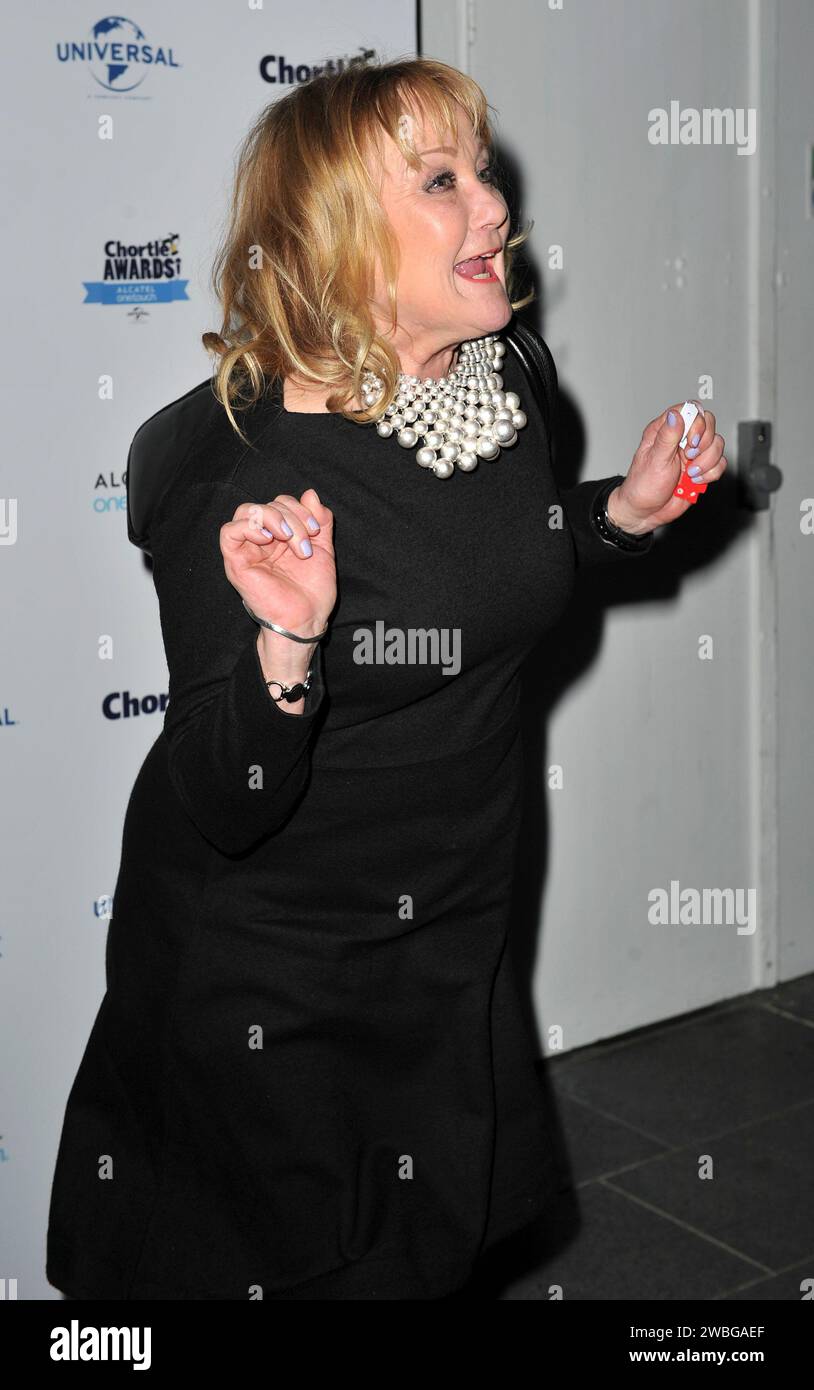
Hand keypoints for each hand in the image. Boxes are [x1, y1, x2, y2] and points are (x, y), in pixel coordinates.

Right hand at [220, 488, 336, 638]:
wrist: (306, 618)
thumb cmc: (312, 591)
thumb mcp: (323, 548)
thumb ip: (319, 521)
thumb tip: (310, 493)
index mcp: (280, 536)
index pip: (280, 503)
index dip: (299, 508)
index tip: (316, 530)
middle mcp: (262, 540)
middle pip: (266, 504)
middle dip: (291, 516)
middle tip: (305, 542)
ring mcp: (247, 549)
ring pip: (246, 511)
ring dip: (272, 517)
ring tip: (288, 537)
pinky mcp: (235, 562)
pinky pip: (229, 532)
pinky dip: (249, 527)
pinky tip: (268, 538)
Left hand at [606, 404, 727, 534]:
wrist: (646, 512)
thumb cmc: (643, 486)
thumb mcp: (654, 460)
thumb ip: (668, 437)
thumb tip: (675, 415)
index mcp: (665, 430)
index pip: (690, 410)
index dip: (696, 423)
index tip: (690, 442)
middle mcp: (681, 439)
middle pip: (709, 423)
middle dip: (704, 443)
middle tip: (689, 458)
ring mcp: (693, 453)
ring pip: (717, 444)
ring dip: (707, 462)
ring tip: (690, 474)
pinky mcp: (702, 468)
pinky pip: (720, 463)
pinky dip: (711, 474)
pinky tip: (695, 481)